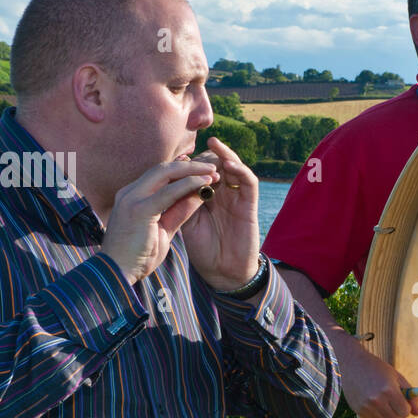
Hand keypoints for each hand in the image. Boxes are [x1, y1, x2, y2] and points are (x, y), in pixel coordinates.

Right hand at [102, 158, 218, 283]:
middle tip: (212, 166)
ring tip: (213, 171)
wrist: (116, 274)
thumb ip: (177, 212)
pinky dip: (189, 185)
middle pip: (162, 169)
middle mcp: (129, 193)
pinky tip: (205, 183)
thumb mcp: (162, 230)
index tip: (200, 170)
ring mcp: (132, 199)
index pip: (158, 175)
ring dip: (192, 171)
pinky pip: (169, 192)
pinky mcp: (139, 210)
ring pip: (165, 173)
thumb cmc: (138, 257)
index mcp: (131, 196)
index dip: (180, 171)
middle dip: (189, 166)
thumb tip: (196, 196)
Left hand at [180, 137, 261, 291]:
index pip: (199, 173)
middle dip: (205, 155)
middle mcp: (223, 194)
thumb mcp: (187, 222)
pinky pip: (249, 181)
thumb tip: (167, 179)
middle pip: (216, 165)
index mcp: (206, 197)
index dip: (189, 164)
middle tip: (195, 147)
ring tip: (213, 145)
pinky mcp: (250, 205)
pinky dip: (241, 170)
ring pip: (234, 167)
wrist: (222, 273)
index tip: (175, 158)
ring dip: (225, 154)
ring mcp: (237, 198)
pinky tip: (228, 164)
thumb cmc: (204, 250)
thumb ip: (181, 202)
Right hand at [339, 344, 417, 417]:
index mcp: (389, 390)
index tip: (403, 400)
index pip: (405, 412)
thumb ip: (410, 395)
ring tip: (382, 398)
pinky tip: (370, 398)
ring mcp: (366, 406)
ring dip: (387, 412)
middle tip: (393, 399)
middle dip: (397, 411)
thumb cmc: (378, 368)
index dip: (406, 407)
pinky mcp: (358, 410)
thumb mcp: (397, 377)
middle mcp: (376, 400)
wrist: (353, 362)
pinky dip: (375, 411)